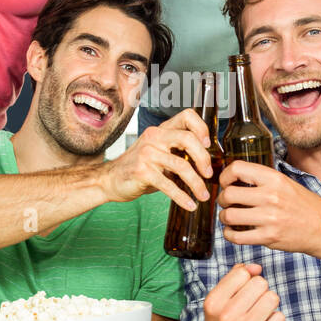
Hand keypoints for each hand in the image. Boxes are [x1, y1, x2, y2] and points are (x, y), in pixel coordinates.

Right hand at [99, 108, 213, 208]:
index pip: (187, 116)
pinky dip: (182, 197)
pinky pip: (169, 185)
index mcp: (161, 130)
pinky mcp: (142, 172)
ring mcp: (147, 154)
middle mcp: (154, 137)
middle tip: (209, 174)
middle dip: (203, 158)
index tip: (208, 144)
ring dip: (196, 183)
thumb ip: (178, 152)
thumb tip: (208, 163)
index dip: (201, 128)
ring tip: (203, 195)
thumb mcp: (159, 153)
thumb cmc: (139, 167)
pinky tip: (190, 204)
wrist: (111, 180)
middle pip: (188, 139)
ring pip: (181, 165)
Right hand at [200, 262, 283, 320]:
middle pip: (260, 283)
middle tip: (252, 305)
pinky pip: (279, 316)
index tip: (243, 292)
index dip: (247, 279)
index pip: (242, 273)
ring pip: (272, 298)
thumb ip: (234, 278)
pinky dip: (274, 320)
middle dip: (260, 291)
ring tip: (258, 316)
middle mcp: (226, 317)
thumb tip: (256, 267)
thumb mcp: (219, 301)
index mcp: (214, 303)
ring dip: (268, 305)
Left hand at [218, 160, 320, 255]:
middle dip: (222, 200)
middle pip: (228, 194)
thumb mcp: (287, 184)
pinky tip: (233, 232)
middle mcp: (271, 196)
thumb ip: (263, 181)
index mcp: (275, 179)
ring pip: (229, 216)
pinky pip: (236, 237)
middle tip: (226, 203)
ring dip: (224, 218)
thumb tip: (236, 179)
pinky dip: (229, 235)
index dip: (225, 176)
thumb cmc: (305, 206)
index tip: (225, 183)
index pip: (237, 168)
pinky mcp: (269, 237)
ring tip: (230, 218)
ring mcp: (269, 218)